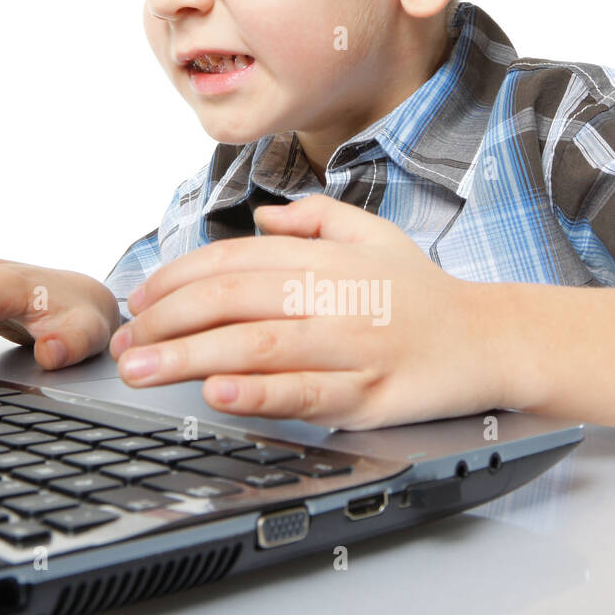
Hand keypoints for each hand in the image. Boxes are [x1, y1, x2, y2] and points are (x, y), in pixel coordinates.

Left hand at [107, 194, 506, 429]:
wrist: (491, 339)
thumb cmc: (421, 292)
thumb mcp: (371, 234)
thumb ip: (313, 218)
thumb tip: (261, 218)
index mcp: (323, 258)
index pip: (231, 261)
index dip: (176, 278)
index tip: (139, 300)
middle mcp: (332, 296)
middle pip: (231, 301)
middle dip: (166, 321)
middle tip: (123, 343)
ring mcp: (350, 346)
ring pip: (257, 347)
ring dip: (189, 359)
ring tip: (143, 370)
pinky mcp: (369, 396)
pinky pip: (305, 395)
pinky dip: (259, 395)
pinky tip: (217, 395)